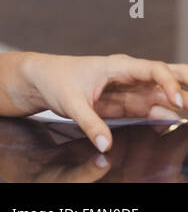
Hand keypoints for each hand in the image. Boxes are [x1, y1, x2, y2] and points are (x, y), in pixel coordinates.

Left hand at [17, 52, 187, 151]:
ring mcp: (131, 91)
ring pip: (164, 95)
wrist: (40, 81)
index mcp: (118, 66)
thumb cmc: (54, 80)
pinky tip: (179, 123)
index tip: (176, 102)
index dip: (168, 83)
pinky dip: (168, 116)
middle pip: (167, 75)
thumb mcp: (69, 102)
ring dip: (182, 103)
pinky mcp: (128, 105)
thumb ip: (89, 122)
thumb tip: (105, 145)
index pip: (153, 69)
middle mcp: (130, 76)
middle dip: (187, 83)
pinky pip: (154, 110)